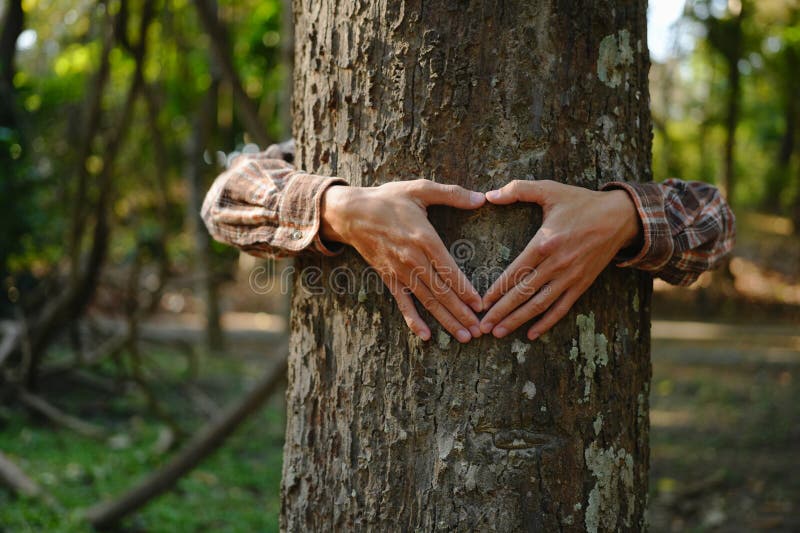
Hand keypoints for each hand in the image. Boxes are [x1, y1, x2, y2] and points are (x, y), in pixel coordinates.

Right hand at [321, 179, 485, 342]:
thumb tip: (482, 198)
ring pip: (427, 301)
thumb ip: (452, 194)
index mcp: (424, 238)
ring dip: (446, 320)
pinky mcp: (388, 278)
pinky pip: (403, 303)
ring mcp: (399, 272)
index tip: (480, 306)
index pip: (449, 270)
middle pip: (441, 291)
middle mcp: (412, 259)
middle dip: (461, 313)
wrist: (350, 213)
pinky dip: (413, 320)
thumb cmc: (387, 199)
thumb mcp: (420, 188)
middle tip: (479, 330)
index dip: (465, 290)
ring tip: (463, 336)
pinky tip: (425, 335)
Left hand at [479, 180, 640, 339]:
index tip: (481, 303)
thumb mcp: (549, 189)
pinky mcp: (582, 284)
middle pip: (523, 294)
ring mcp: (570, 277)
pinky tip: (531, 334)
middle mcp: (556, 264)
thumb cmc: (581, 202)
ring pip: (539, 305)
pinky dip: (546, 323)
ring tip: (498, 333)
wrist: (620, 217)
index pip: (515, 272)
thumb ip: (518, 190)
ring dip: (518, 321)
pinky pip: (561, 308)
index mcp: (544, 243)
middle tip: (482, 327)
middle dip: (501, 312)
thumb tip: (488, 195)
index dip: (496, 290)